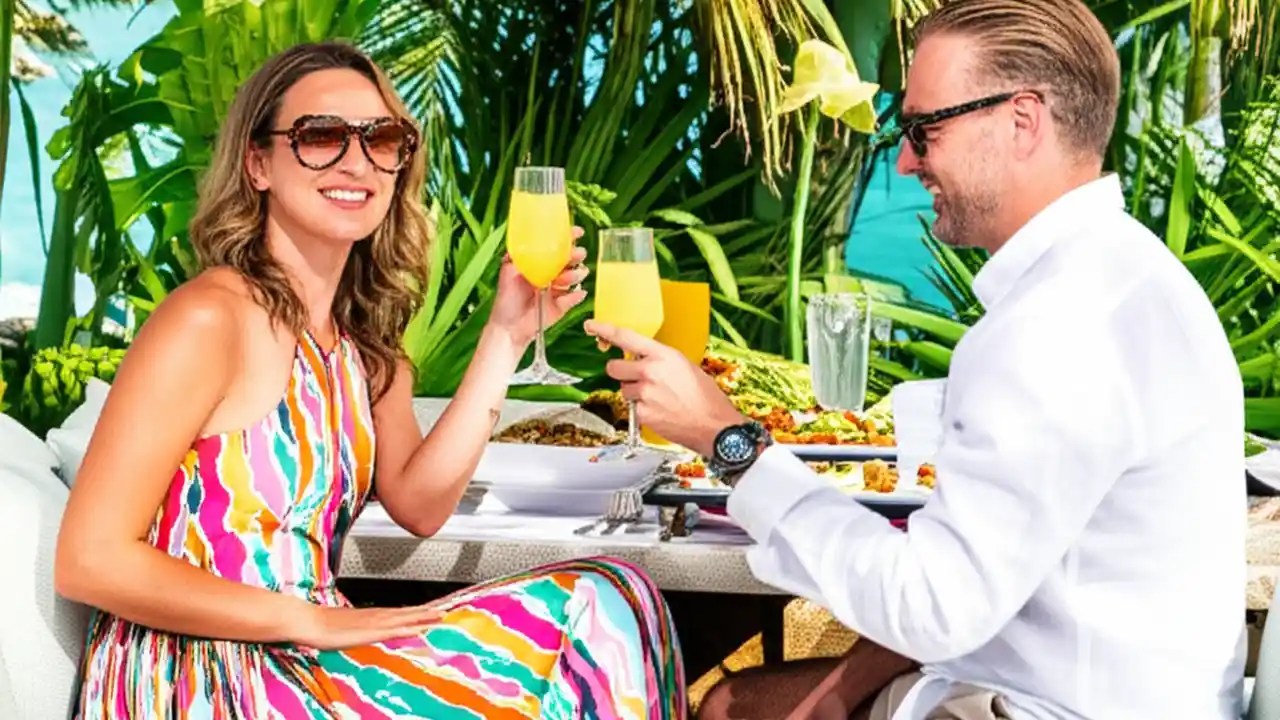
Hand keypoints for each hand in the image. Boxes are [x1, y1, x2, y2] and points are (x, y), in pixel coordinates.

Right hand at [288, 601, 444, 649]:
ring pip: (404, 619)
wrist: (310, 621)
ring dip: (422, 618)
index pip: (402, 612)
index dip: (419, 612)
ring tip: (439, 617)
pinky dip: (406, 629)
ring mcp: (373, 623)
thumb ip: (362, 627)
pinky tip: (417, 629)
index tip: (435, 611)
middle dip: (427, 613)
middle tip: (446, 612)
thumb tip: (368, 629)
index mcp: (374, 615)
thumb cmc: (326, 625)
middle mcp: (377, 616)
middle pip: (407, 613)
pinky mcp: (368, 632)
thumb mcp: (349, 626)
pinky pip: (391, 631)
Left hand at [489, 226, 589, 347]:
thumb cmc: (506, 300)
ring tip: (566, 278)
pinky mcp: (563, 305)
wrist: (508, 326)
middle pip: (571, 260)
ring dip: (575, 274)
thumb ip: (517, 256)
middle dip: (576, 255)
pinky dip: (576, 295)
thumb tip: (524, 239)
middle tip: (576, 254)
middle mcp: (552, 274)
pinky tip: (572, 293)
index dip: (568, 238)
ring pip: (576, 276)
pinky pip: (575, 297)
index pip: (557, 247)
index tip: (577, 232)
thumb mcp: (507, 272)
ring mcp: (559, 290)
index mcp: (540, 264)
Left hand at [584, 319, 746, 455]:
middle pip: (614, 368)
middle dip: (621, 373)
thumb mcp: (686, 367)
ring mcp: (645, 394)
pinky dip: (643, 410)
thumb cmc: (706, 397)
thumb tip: (644, 360)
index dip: (605, 330)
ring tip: (657, 399)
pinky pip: (633, 408)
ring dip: (634, 394)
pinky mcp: (643, 414)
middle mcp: (651, 372)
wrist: (715, 426)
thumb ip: (661, 360)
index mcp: (664, 356)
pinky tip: (661, 412)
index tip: (591, 326)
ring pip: (623, 390)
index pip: (626, 338)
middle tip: (635, 378)